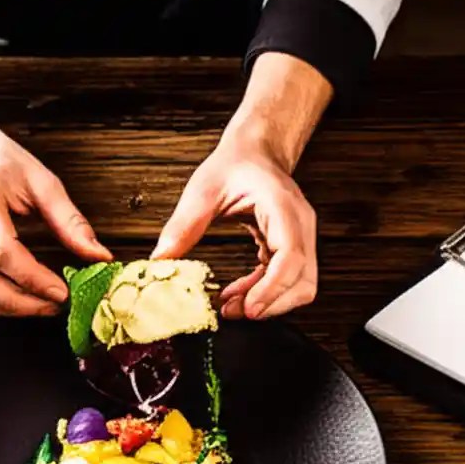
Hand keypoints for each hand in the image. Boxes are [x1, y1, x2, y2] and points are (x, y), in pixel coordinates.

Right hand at [0, 52, 111, 315]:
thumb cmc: (1, 162)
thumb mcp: (42, 181)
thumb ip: (70, 221)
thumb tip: (100, 257)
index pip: (0, 249)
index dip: (32, 277)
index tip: (62, 292)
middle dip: (16, 303)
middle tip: (53, 306)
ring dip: (3, 307)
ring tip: (40, 305)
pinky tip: (19, 298)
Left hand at [152, 52, 333, 319]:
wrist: (256, 152)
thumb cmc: (236, 165)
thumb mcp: (204, 189)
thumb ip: (184, 224)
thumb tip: (160, 259)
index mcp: (283, 207)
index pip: (291, 256)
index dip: (273, 287)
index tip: (250, 308)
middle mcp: (300, 226)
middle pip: (303, 281)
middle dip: (271, 304)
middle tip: (234, 312)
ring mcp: (301, 239)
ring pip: (300, 287)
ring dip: (268, 303)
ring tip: (231, 306)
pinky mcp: (292, 249)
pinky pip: (287, 282)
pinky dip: (264, 294)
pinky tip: (237, 295)